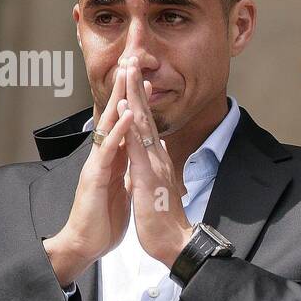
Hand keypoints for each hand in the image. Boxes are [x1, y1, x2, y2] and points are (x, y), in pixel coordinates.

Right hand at [44, 65, 133, 285]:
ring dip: (119, 98)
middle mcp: (102, 155)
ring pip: (109, 125)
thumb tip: (131, 155)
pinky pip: (108, 151)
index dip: (133, 98)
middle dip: (123, 85)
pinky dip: (118, 132)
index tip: (144, 74)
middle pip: (113, 112)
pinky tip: (125, 116)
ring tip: (128, 73)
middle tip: (133, 56)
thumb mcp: (120, 186)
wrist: (86, 244)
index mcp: (112, 157)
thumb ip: (123, 167)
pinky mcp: (95, 179)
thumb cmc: (103, 218)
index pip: (123, 121)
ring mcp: (97, 165)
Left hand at [117, 56, 194, 268]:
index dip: (139, 99)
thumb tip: (155, 154)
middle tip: (133, 58)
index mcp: (157, 159)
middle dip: (137, 85)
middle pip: (146, 114)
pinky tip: (127, 107)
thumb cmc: (163, 220)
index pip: (146, 124)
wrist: (173, 242)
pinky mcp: (148, 175)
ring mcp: (154, 164)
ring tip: (129, 70)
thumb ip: (155, 168)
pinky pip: (138, 145)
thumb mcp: (157, 188)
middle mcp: (158, 156)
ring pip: (142, 122)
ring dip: (134, 95)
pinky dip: (132, 124)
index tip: (134, 77)